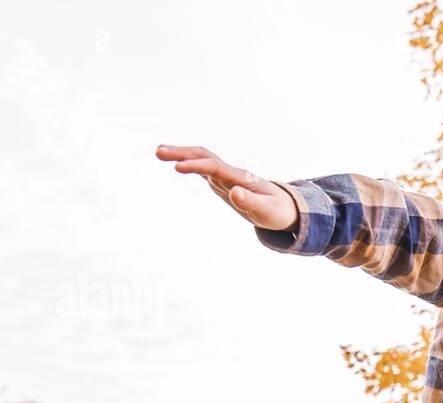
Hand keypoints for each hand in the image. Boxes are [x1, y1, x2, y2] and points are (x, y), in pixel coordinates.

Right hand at [155, 145, 298, 230]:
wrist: (284, 208)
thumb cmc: (277, 211)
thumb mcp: (267, 212)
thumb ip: (251, 203)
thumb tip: (234, 192)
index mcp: (241, 178)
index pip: (215, 168)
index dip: (197, 166)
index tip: (178, 167)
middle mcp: (232, 173)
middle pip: (205, 156)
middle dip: (183, 153)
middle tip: (159, 151)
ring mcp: (226, 176)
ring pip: (201, 159)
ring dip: (181, 154)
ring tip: (158, 152)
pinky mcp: (222, 182)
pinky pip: (202, 168)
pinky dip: (188, 163)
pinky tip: (173, 162)